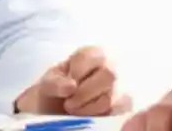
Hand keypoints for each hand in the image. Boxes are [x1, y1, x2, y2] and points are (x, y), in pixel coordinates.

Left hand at [15, 46, 131, 116]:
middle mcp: (109, 66)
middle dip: (84, 93)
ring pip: (111, 97)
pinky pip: (118, 111)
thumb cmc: (56, 90)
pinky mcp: (123, 107)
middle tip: (69, 103)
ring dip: (88, 108)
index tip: (68, 82)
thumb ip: (55, 83)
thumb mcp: (48, 84)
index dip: (78, 70)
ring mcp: (118, 87)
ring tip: (74, 111)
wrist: (57, 111)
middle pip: (108, 74)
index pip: (90, 55)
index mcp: (91, 54)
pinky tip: (88, 117)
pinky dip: (99, 116)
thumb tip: (71, 86)